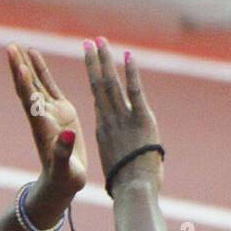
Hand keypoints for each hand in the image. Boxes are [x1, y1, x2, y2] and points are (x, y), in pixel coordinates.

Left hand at [7, 43, 87, 199]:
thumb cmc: (63, 179)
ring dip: (25, 65)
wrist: (64, 182)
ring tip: (17, 46)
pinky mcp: (60, 110)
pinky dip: (40, 70)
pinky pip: (48, 85)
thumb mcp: (64, 169)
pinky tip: (34, 54)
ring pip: (34, 83)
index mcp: (43, 128)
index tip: (20, 67)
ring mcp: (50, 112)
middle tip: (10, 47)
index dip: (25, 85)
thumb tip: (67, 133)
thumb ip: (63, 152)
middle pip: (26, 88)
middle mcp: (42, 116)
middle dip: (18, 68)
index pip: (31, 103)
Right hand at [82, 37, 161, 191]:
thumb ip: (118, 154)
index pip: (97, 98)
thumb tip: (123, 157)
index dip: (92, 77)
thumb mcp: (117, 165)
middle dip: (94, 61)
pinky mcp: (141, 119)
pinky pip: (133, 91)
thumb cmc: (127, 184)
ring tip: (100, 41)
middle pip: (99, 85)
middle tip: (89, 42)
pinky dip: (131, 72)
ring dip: (106, 60)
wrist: (133, 189)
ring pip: (111, 83)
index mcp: (103, 130)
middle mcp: (109, 120)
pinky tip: (127, 55)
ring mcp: (123, 118)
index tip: (89, 61)